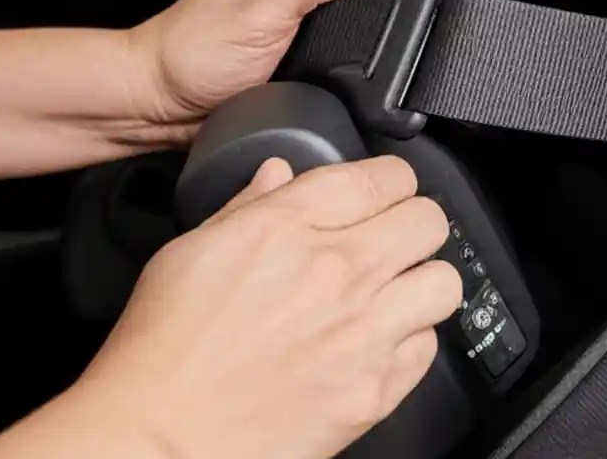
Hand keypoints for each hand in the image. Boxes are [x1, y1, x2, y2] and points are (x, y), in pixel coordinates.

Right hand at [3, 156, 461, 458]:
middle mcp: (337, 271)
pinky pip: (428, 347)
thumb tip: (279, 173)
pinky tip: (379, 342)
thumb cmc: (165, 348)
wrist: (161, 436)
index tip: (383, 190)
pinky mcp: (375, 389)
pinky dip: (411, 342)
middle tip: (392, 239)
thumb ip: (247, 205)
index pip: (383, 176)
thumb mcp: (191, 250)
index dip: (389, 179)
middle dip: (412, 223)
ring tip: (396, 292)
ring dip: (422, 282)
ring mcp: (363, 332)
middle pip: (427, 220)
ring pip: (444, 281)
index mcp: (288, 227)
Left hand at [126, 0, 398, 143]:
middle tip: (352, 38)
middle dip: (369, 4)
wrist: (163, 99)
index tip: (380, 11)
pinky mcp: (294, 28)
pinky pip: (337, 31)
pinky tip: (328, 61)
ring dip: (354, 29)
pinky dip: (342, 48)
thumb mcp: (258, 12)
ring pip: (352, 3)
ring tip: (336, 51)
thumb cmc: (193, 54)